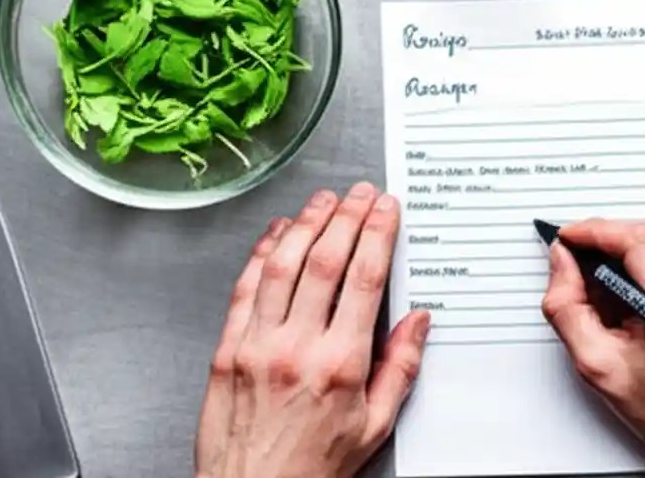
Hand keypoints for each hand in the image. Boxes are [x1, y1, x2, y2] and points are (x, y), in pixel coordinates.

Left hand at [195, 184, 430, 477]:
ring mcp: (257, 346)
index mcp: (340, 365)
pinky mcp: (227, 351)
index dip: (378, 235)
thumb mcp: (375, 426)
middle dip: (347, 217)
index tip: (386, 210)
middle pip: (325, 262)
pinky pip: (245, 289)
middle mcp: (297, 349)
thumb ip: (401, 368)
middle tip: (360, 194)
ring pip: (282, 266)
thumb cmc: (312, 468)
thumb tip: (418, 321)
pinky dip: (262, 253)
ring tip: (324, 201)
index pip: (364, 280)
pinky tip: (276, 233)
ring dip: (306, 224)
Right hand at [541, 220, 644, 477]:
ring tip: (622, 314)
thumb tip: (563, 261)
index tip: (570, 237)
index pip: (637, 240)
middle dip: (606, 253)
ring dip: (629, 271)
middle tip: (584, 281)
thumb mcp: (598, 367)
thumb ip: (568, 307)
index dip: (595, 231)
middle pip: (644, 241)